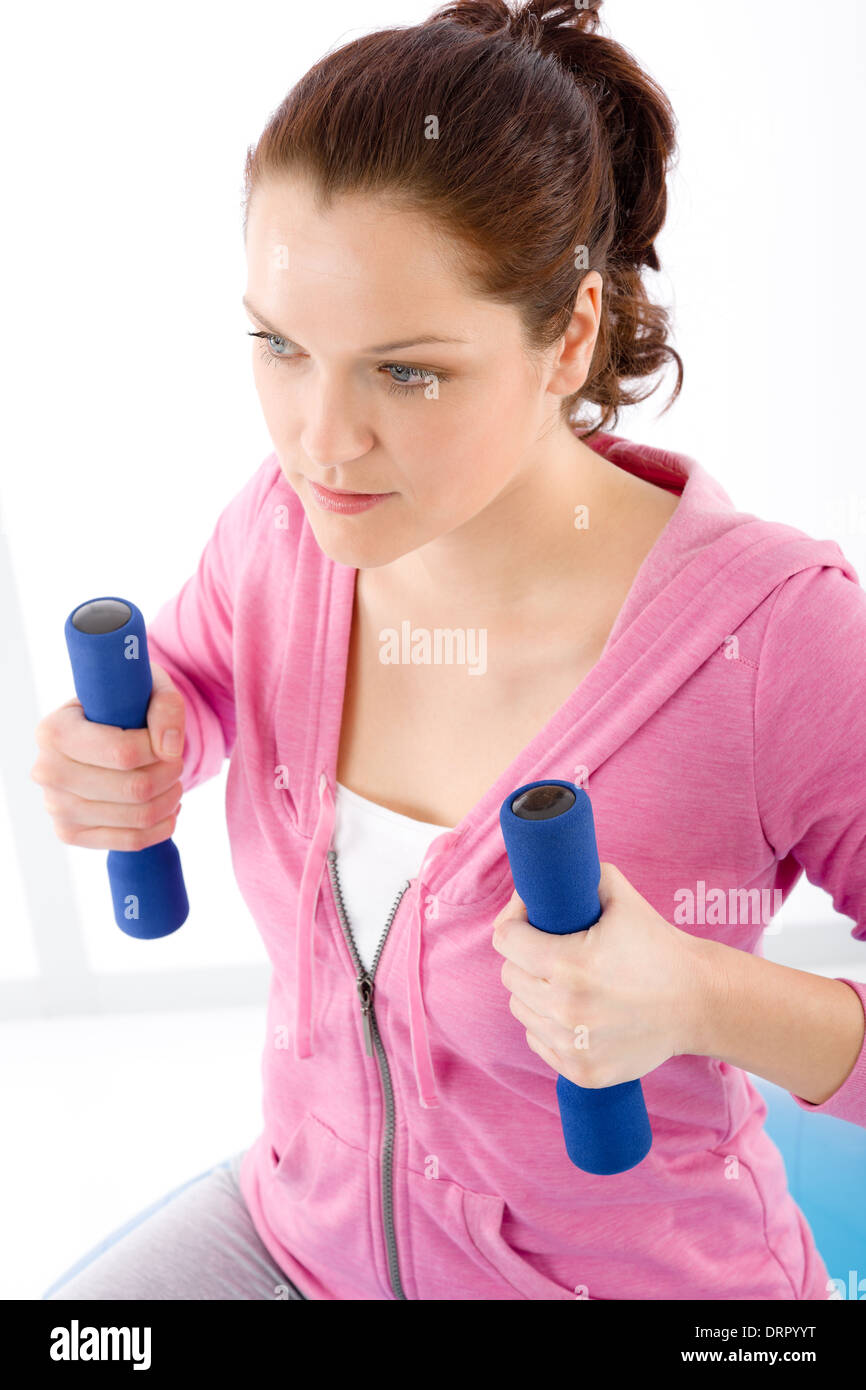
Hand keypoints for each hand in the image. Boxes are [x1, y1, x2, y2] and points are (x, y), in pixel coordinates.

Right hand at [30, 661, 186, 850]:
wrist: (97, 733)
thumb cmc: (122, 706)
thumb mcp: (146, 689)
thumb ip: (165, 706)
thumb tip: (169, 749)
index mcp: (54, 731)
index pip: (124, 753)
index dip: (160, 750)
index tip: (166, 740)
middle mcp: (47, 771)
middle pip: (134, 789)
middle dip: (170, 775)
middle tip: (176, 763)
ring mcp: (55, 807)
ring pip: (137, 817)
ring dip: (170, 800)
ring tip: (174, 782)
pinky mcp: (69, 833)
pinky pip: (130, 842)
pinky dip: (162, 826)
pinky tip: (167, 807)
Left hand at [491, 862, 711, 1088]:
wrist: (699, 1001)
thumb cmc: (658, 946)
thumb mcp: (620, 896)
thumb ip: (579, 876)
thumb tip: (541, 879)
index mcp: (567, 963)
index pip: (505, 939)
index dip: (515, 922)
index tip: (530, 919)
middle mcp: (564, 1008)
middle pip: (509, 975)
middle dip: (524, 957)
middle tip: (551, 949)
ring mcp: (572, 1045)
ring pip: (520, 1009)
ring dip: (533, 992)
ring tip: (563, 981)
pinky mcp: (581, 1072)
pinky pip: (537, 1040)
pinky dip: (547, 1025)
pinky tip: (573, 1012)